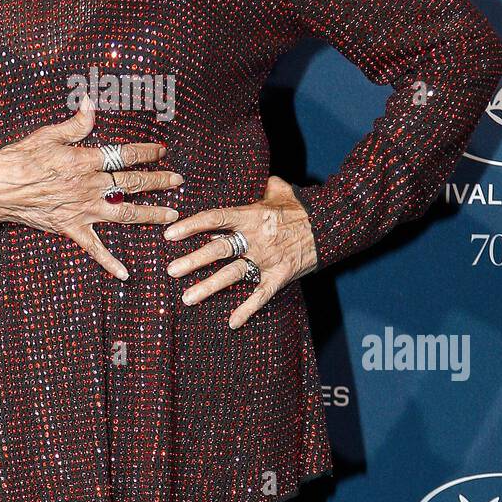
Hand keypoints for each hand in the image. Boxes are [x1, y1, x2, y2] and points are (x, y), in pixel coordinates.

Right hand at [0, 94, 182, 279]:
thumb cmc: (17, 159)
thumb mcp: (46, 135)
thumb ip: (75, 124)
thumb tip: (91, 103)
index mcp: (84, 161)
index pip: (124, 155)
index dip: (146, 153)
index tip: (162, 151)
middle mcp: (88, 187)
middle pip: (131, 184)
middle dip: (158, 181)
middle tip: (178, 181)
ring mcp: (81, 210)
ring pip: (124, 214)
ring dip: (150, 215)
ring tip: (172, 217)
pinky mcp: (69, 228)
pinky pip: (94, 248)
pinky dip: (110, 262)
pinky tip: (126, 274)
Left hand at [163, 175, 316, 329]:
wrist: (331, 225)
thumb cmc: (301, 208)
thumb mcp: (280, 191)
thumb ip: (262, 186)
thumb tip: (256, 179)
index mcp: (251, 215)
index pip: (215, 218)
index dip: (191, 225)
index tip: (169, 234)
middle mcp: (255, 238)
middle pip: (218, 249)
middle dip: (193, 261)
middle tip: (171, 270)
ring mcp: (267, 259)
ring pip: (233, 274)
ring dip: (209, 287)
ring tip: (187, 298)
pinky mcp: (280, 275)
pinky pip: (261, 294)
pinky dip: (247, 309)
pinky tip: (232, 323)